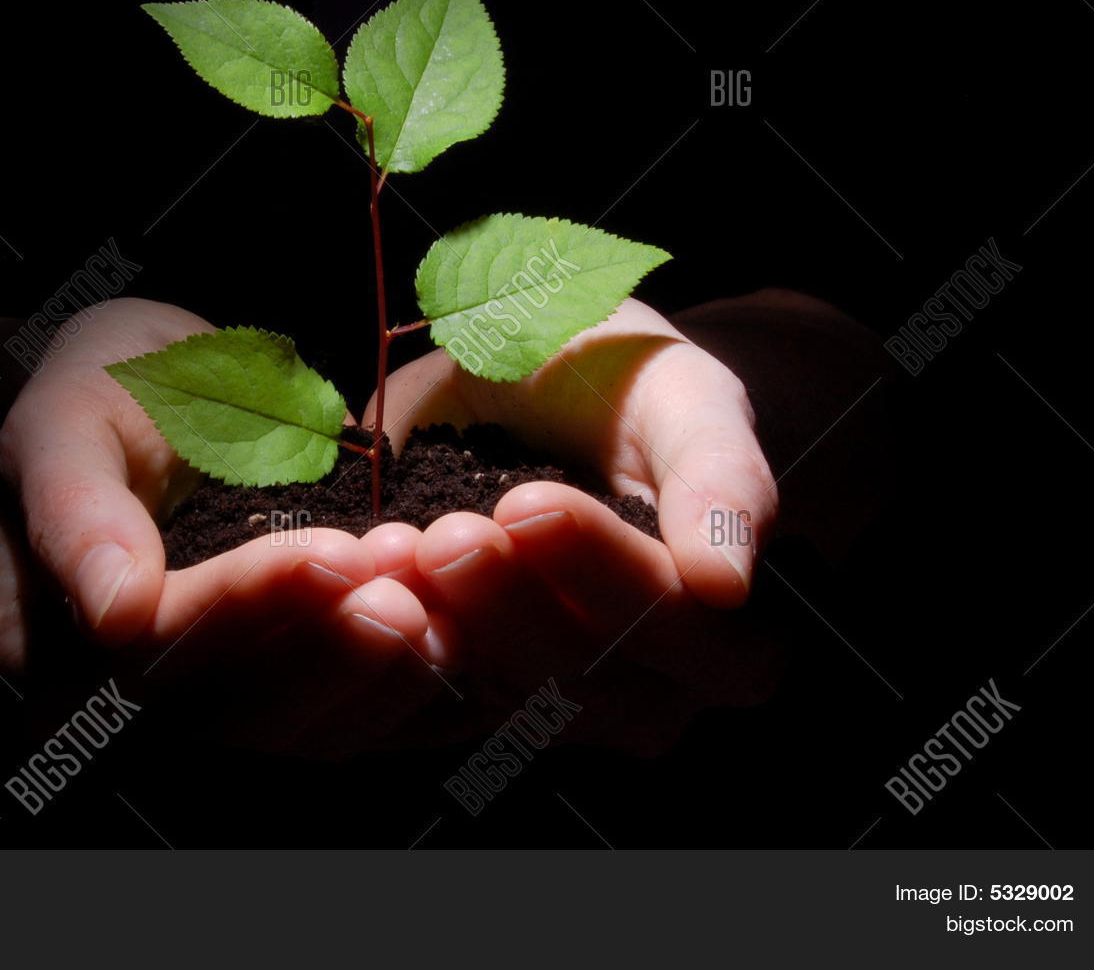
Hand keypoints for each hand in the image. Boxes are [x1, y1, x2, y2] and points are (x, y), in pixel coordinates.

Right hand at [0, 298, 446, 754]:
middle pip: (230, 716)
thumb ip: (76, 512)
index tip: (336, 552)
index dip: (246, 605)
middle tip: (410, 597)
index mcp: (48, 651)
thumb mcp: (64, 422)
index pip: (153, 649)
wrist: (162, 392)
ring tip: (443, 615)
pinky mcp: (275, 699)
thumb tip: (113, 612)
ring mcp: (204, 711)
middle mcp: (122, 709)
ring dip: (376, 682)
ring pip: (293, 736)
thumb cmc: (100, 392)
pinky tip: (456, 643)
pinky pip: (337, 722)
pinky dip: (398, 691)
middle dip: (327, 655)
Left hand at [367, 298, 782, 751]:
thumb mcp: (687, 398)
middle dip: (509, 606)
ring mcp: (555, 704)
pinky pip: (432, 697)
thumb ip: (720, 475)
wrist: (546, 391)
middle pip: (585, 683)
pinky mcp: (472, 693)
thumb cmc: (636, 389)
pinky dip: (393, 645)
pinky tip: (364, 577)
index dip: (605, 574)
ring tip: (392, 550)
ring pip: (498, 699)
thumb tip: (727, 580)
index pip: (678, 630)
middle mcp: (650, 694)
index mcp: (729, 638)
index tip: (529, 503)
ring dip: (441, 629)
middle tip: (447, 534)